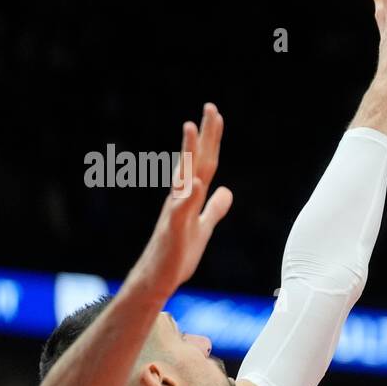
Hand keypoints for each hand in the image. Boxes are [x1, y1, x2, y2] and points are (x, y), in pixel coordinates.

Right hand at [128, 103, 231, 299]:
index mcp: (190, 195)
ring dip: (187, 152)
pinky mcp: (173, 228)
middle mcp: (181, 196)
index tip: (216, 115)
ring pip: (183, 176)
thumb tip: (227, 191)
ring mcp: (175, 210)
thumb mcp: (204, 227)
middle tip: (210, 107)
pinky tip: (196, 181)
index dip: (212, 140)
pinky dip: (188, 194)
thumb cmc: (178, 253)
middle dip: (204, 134)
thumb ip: (214, 208)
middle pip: (196, 160)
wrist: (159, 278)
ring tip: (192, 128)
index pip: (205, 161)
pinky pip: (181, 209)